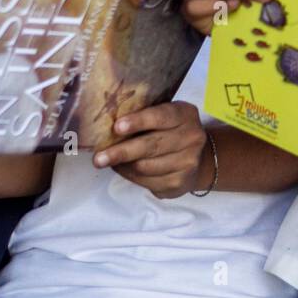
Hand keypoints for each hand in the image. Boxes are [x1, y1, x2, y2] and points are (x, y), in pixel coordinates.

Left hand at [93, 101, 210, 197]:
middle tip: (99, 158)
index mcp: (185, 114)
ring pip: (146, 166)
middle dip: (122, 151)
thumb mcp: (165, 115)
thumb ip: (144, 115)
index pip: (161, 116)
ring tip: (107, 161)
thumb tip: (108, 124)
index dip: (138, 121)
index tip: (117, 127)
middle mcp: (192, 137)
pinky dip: (130, 175)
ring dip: (122, 165)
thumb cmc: (171, 130)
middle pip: (152, 146)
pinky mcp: (179, 183)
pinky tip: (123, 169)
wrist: (198, 158)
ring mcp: (188, 162)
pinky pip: (147, 181)